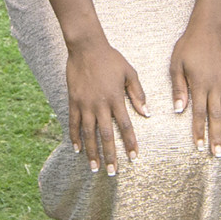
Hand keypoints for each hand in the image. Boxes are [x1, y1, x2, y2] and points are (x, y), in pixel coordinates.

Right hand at [65, 35, 146, 173]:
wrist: (86, 47)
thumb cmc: (110, 58)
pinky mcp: (73, 101)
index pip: (125, 126)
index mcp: (115, 98)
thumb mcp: (129, 72)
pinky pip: (73, 123)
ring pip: (88, 134)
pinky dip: (75, 137)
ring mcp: (84, 104)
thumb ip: (137, 93)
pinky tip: (77, 150)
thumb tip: (147, 113)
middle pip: (105, 136)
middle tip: (112, 172)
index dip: (129, 143)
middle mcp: (99, 105)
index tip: (133, 158)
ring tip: (94, 168)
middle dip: (110, 155)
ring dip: (92, 152)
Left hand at [169, 20, 220, 155]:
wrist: (208, 30)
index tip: (200, 147)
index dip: (200, 131)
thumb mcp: (176, 64)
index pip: (199, 113)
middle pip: (217, 117)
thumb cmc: (188, 47)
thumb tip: (178, 110)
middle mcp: (216, 86)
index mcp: (200, 84)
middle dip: (217, 137)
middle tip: (217, 154)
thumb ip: (179, 88)